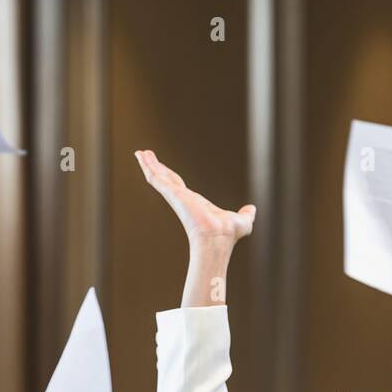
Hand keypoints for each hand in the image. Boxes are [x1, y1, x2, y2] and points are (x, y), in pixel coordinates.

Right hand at [135, 149, 255, 249]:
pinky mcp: (173, 194)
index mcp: (196, 204)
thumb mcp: (242, 221)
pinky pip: (157, 179)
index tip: (163, 170)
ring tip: (139, 153)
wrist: (219, 238)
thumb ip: (246, 214)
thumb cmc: (228, 235)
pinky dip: (149, 168)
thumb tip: (252, 210)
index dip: (171, 177)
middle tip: (145, 156)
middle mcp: (183, 199)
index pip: (179, 187)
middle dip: (156, 168)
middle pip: (167, 179)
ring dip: (149, 164)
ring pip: (159, 177)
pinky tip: (142, 158)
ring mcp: (177, 197)